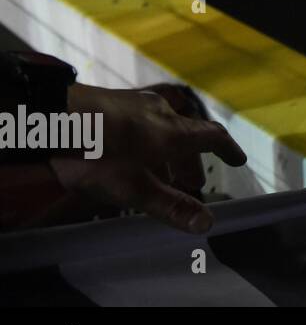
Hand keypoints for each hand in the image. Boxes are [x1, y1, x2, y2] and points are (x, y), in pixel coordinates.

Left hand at [52, 85, 247, 231]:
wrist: (51, 117)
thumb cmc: (98, 154)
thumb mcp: (134, 188)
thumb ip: (170, 206)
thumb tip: (207, 223)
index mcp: (174, 132)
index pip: (213, 136)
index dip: (227, 149)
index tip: (237, 160)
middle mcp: (161, 112)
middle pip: (187, 134)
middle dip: (191, 160)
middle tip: (191, 182)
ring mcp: (135, 103)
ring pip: (162, 127)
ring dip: (168, 150)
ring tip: (159, 171)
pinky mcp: (111, 101)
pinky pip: (141, 120)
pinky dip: (147, 138)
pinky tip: (129, 149)